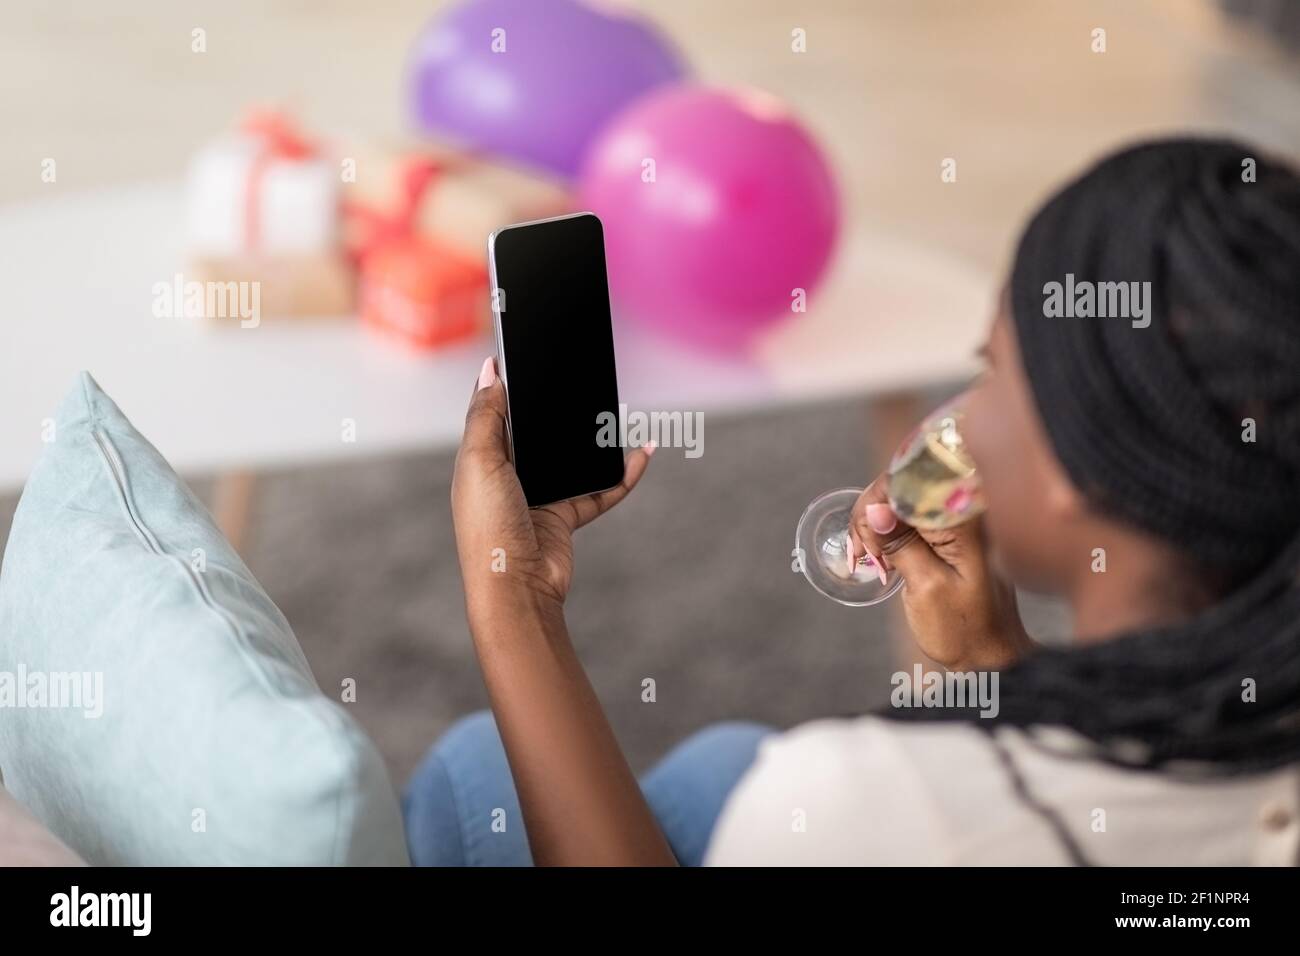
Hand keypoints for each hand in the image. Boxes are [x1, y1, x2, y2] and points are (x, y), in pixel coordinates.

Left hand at [451, 357, 654, 611]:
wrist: (516, 588)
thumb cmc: (489, 527)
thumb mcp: (481, 461)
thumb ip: (486, 414)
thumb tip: (490, 368)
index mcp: (479, 460)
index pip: (495, 413)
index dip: (511, 385)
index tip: (532, 351)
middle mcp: (506, 477)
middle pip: (537, 433)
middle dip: (558, 408)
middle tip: (581, 374)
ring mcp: (536, 497)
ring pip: (571, 458)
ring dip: (593, 439)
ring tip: (615, 410)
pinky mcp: (564, 517)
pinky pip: (599, 489)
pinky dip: (623, 475)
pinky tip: (641, 453)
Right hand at [848, 477, 1032, 670]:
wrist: (990, 654)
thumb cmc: (964, 628)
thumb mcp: (925, 587)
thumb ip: (901, 543)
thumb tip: (874, 509)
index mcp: (964, 521)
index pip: (908, 481)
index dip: (876, 503)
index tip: (864, 541)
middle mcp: (963, 512)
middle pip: (901, 486)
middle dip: (872, 515)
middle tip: (862, 556)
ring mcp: (956, 522)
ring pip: (900, 501)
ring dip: (876, 527)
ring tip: (869, 561)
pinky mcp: (949, 534)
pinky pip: (909, 518)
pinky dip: (888, 535)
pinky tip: (881, 560)